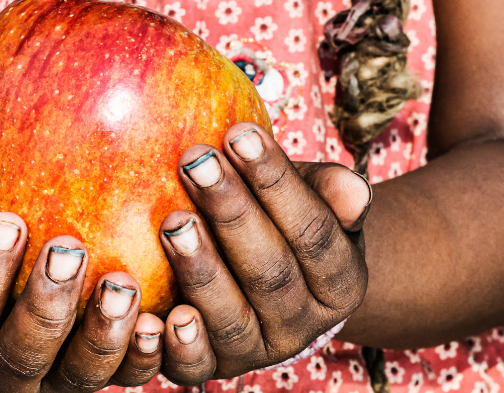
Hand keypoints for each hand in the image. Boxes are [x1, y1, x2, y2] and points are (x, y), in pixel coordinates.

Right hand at [0, 196, 164, 391]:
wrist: (8, 251)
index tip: (7, 222)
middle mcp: (7, 368)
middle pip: (24, 356)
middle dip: (45, 306)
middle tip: (68, 252)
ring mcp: (60, 374)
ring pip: (81, 374)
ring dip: (104, 333)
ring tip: (122, 286)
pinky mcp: (109, 366)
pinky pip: (129, 372)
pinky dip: (148, 352)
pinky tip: (164, 317)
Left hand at [156, 122, 370, 383]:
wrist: (268, 282)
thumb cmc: (282, 223)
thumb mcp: (313, 201)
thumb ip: (330, 192)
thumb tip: (353, 189)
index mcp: (339, 284)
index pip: (314, 232)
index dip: (277, 183)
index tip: (240, 134)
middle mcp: (301, 326)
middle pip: (270, 273)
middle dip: (232, 213)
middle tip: (195, 163)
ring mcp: (255, 352)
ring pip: (230, 319)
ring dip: (200, 270)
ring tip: (173, 222)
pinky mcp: (210, 368)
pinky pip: (191, 367)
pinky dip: (170, 345)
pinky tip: (149, 316)